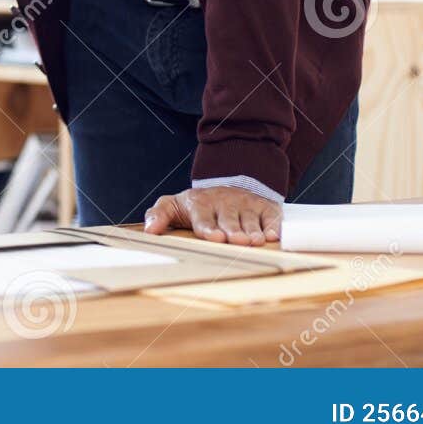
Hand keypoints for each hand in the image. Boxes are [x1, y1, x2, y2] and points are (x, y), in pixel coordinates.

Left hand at [144, 185, 280, 245]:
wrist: (228, 183)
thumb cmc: (198, 205)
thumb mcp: (173, 205)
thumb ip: (158, 215)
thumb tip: (149, 231)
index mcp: (200, 204)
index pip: (203, 218)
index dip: (209, 228)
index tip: (214, 237)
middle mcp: (225, 203)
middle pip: (229, 220)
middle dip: (233, 230)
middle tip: (236, 240)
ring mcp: (246, 204)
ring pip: (250, 220)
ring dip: (253, 231)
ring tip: (255, 241)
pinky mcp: (265, 207)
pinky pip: (271, 217)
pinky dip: (273, 226)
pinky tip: (273, 235)